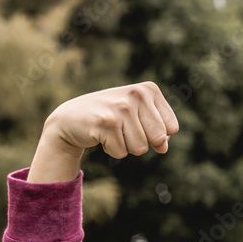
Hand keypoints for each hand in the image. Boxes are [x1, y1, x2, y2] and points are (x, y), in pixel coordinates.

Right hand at [29, 82, 178, 182]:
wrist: (70, 118)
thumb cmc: (111, 119)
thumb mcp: (140, 119)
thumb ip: (159, 132)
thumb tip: (163, 147)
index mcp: (149, 89)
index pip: (172, 128)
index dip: (157, 134)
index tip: (138, 123)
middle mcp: (137, 93)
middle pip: (159, 139)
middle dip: (143, 142)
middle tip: (123, 129)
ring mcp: (121, 107)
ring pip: (140, 148)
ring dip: (126, 146)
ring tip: (111, 130)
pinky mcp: (105, 122)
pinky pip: (121, 152)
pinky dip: (111, 149)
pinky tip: (100, 135)